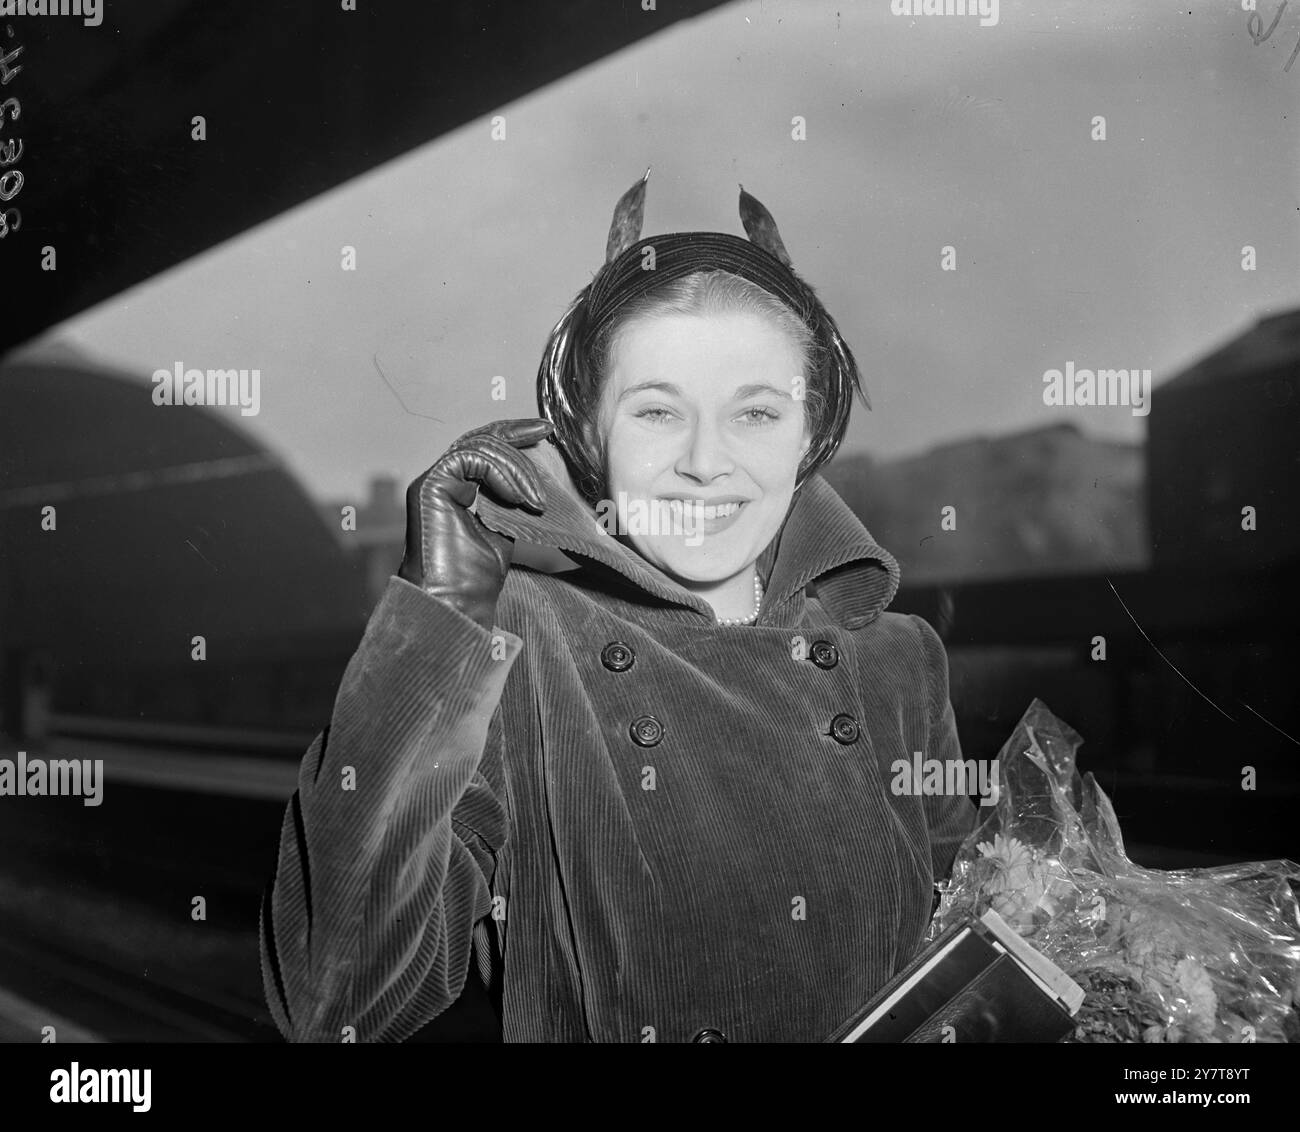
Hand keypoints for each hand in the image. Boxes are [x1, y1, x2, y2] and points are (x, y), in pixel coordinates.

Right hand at [397, 418, 551, 629]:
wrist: (456, 603)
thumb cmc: (476, 578)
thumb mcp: (506, 528)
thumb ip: (513, 499)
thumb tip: (542, 478)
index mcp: (458, 487)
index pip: (486, 448)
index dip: (514, 434)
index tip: (546, 430)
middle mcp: (443, 479)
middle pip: (481, 439)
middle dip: (516, 433)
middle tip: (546, 433)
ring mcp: (434, 481)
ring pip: (479, 447)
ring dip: (516, 469)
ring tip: (535, 500)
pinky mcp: (430, 485)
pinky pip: (469, 459)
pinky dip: (499, 472)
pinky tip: (517, 498)